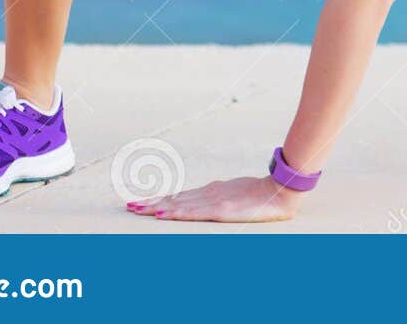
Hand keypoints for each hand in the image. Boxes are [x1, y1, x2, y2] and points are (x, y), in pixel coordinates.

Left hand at [125, 176, 304, 222]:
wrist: (278, 191)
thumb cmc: (260, 194)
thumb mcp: (235, 194)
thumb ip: (219, 197)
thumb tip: (206, 202)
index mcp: (211, 192)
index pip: (180, 196)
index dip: (159, 199)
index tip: (141, 202)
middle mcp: (207, 194)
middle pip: (173, 199)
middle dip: (150, 203)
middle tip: (129, 205)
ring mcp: (212, 202)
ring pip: (177, 204)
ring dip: (155, 207)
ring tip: (136, 209)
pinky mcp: (219, 210)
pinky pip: (192, 212)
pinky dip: (174, 213)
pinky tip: (161, 214)